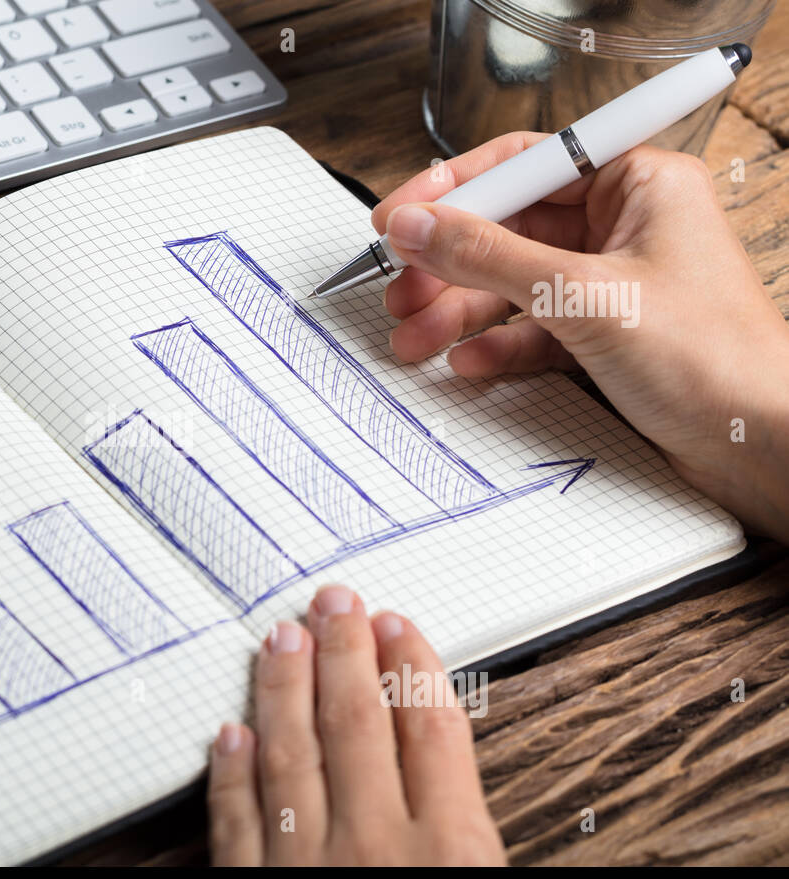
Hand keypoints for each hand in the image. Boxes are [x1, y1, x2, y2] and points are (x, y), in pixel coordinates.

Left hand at [207, 584, 505, 865]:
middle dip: (343, 652)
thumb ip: (470, 838)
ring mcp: (304, 868)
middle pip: (355, 724)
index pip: (430, 730)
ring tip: (283, 640)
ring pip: (290, 756)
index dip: (411, 665)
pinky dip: (232, 772)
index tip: (394, 625)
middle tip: (333, 603)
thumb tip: (456, 772)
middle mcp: (372, 849)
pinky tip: (231, 733)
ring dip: (283, 689)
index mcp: (447, 852)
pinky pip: (236, 821)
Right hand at [371, 133, 788, 541]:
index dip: (452, 190)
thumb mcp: (582, 295)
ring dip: (458, 310)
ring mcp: (613, 283)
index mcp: (638, 185)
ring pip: (513, 283)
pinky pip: (532, 329)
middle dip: (448, 263)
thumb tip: (417, 225)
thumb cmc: (713, 359)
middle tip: (400, 289)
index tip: (398, 218)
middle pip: (509, 227)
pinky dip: (495, 345)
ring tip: (413, 337)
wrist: (761, 444)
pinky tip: (466, 362)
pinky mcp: (606, 335)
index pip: (524, 163)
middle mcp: (625, 226)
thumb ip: (488, 256)